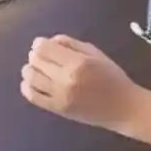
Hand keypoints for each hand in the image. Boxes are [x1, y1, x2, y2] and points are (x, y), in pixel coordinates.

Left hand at [20, 35, 143, 132]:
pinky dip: (27, 87)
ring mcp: (60, 96)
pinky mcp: (58, 109)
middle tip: (42, 57)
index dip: (39, 43)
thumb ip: (71, 44)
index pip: (43, 48)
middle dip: (35, 55)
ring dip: (29, 69)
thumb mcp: (95, 53)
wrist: (123, 108)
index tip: (43, 45)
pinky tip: (31, 82)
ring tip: (36, 69)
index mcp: (77, 63)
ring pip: (31, 77)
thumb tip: (49, 41)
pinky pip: (33, 96)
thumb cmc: (112, 77)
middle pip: (35, 61)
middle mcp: (66, 79)